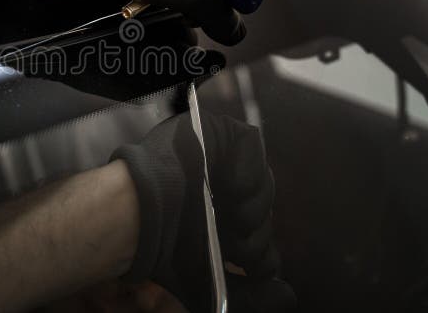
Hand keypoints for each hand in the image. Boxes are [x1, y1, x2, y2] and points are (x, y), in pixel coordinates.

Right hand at [111, 110, 295, 311]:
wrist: (137, 219)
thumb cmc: (164, 251)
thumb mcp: (211, 285)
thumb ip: (251, 296)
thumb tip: (290, 296)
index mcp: (213, 214)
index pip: (256, 228)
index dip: (261, 248)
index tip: (253, 266)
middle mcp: (215, 184)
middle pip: (261, 205)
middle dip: (259, 232)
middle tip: (240, 248)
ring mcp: (214, 156)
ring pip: (261, 178)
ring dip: (258, 206)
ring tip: (237, 220)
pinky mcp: (213, 131)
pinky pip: (250, 143)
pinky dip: (252, 168)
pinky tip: (236, 189)